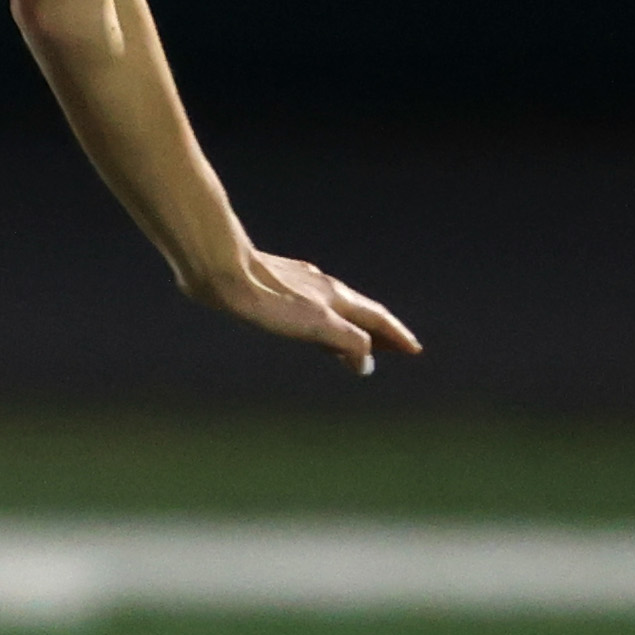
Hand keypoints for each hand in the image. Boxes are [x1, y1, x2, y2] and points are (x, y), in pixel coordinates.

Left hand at [188, 243, 420, 377]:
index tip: (414, 350)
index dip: (396, 335)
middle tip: (393, 349)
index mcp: (335, 297)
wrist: (221, 270)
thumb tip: (368, 363)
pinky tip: (307, 323)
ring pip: (334, 308)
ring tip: (355, 343)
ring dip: (350, 328)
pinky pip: (310, 307)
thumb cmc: (266, 300)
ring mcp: (298, 285)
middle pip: (358, 311)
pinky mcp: (273, 286)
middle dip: (378, 332)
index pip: (376, 318)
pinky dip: (322, 322)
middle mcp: (321, 287)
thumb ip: (346, 342)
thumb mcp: (316, 325)